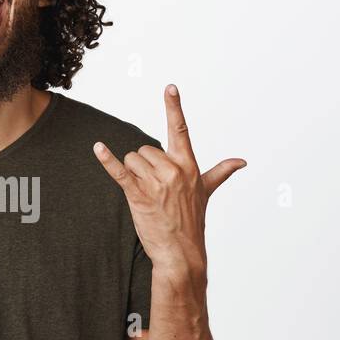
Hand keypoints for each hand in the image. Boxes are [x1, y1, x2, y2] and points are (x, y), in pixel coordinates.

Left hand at [93, 85, 244, 275]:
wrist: (181, 252)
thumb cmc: (192, 221)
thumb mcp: (207, 192)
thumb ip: (221, 172)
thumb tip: (241, 162)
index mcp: (188, 165)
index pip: (180, 129)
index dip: (174, 107)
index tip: (170, 87)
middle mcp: (174, 170)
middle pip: (145, 149)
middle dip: (145, 165)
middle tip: (155, 188)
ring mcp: (156, 182)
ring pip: (132, 160)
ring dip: (133, 174)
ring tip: (146, 194)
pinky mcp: (138, 195)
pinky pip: (119, 171)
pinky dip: (107, 160)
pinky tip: (98, 148)